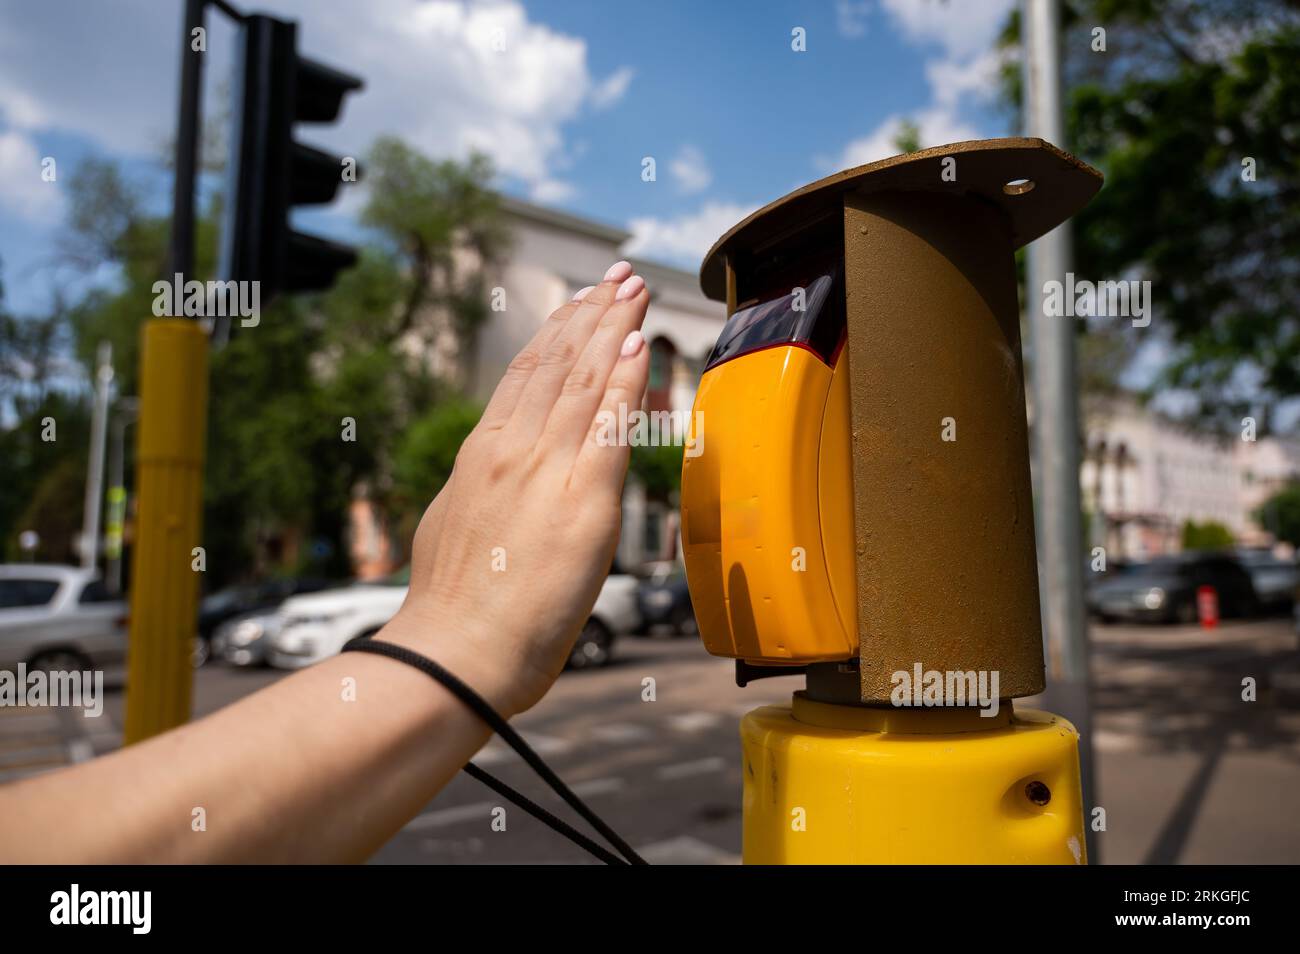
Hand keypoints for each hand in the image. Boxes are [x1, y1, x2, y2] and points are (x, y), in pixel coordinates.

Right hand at [383, 261, 650, 716]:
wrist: (453, 657)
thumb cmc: (452, 615)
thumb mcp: (456, 530)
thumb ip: (483, 494)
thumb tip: (494, 479)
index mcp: (481, 457)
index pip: (526, 378)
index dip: (557, 335)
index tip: (578, 305)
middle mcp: (512, 450)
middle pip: (558, 365)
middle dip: (591, 315)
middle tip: (616, 277)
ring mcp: (545, 470)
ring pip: (583, 381)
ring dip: (612, 329)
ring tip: (631, 291)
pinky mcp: (582, 500)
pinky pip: (609, 426)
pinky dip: (624, 382)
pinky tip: (636, 345)